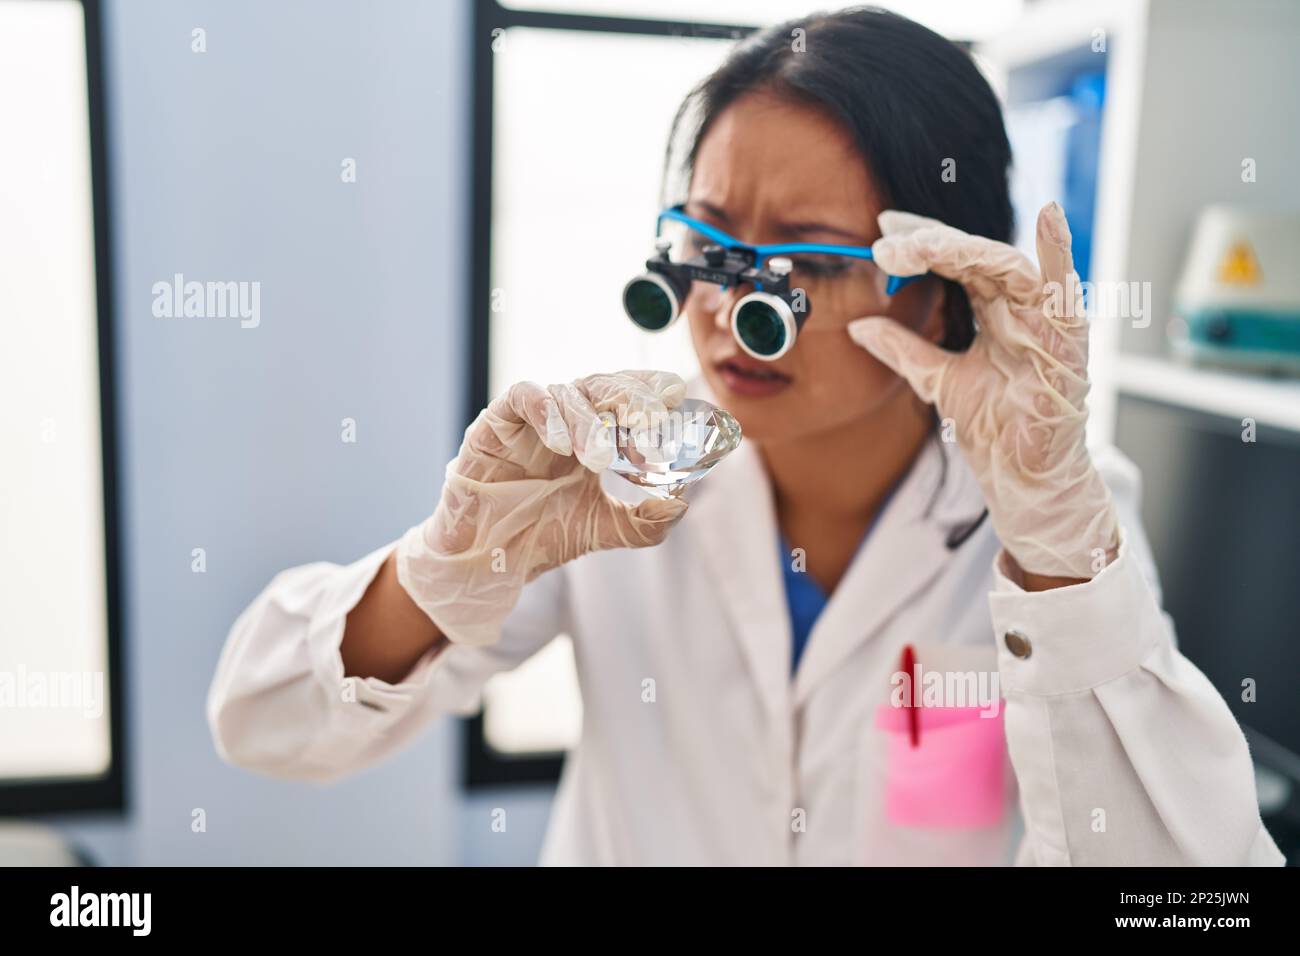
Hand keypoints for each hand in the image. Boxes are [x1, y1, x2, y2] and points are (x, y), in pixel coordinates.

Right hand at [396, 370, 688, 644]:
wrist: (487, 561)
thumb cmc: (542, 535)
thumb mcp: (602, 530)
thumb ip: (645, 522)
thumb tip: (682, 504)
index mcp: (595, 434)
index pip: (627, 394)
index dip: (650, 387)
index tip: (676, 395)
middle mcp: (566, 419)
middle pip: (603, 386)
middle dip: (631, 398)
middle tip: (651, 423)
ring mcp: (531, 420)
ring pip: (567, 393)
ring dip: (589, 421)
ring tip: (600, 457)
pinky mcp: (496, 424)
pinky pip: (523, 398)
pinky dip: (546, 413)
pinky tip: (561, 445)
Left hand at [847, 202, 1118, 580]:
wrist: (1018, 475)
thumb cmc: (993, 426)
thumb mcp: (935, 380)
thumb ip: (901, 349)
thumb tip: (859, 326)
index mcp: (995, 309)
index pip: (958, 260)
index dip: (922, 241)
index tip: (882, 230)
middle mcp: (1021, 306)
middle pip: (977, 256)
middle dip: (932, 242)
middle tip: (888, 240)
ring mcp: (1045, 320)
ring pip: (1007, 266)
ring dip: (964, 250)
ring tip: (922, 243)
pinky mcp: (1067, 342)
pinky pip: (1065, 293)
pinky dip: (1061, 253)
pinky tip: (1051, 216)